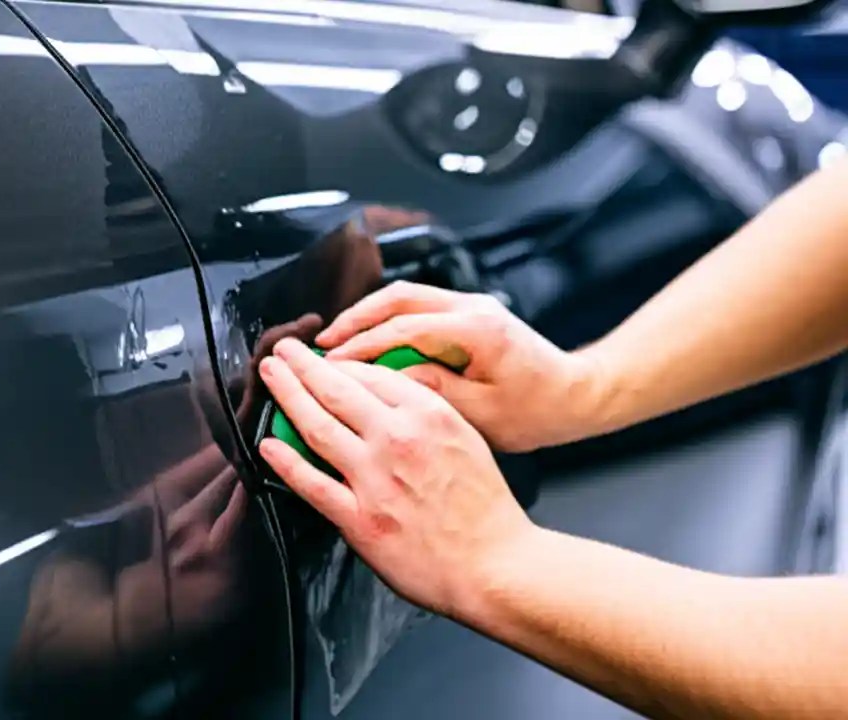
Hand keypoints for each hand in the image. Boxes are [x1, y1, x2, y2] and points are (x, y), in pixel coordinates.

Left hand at [258, 339, 534, 616]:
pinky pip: (311, 483)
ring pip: (317, 425)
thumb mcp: (467, 439)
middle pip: (336, 389)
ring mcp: (374, 478)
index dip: (339, 361)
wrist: (497, 566)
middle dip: (301, 364)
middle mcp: (398, 438)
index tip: (323, 356)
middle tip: (282, 350)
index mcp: (429, 415)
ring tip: (269, 377)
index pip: (371, 373)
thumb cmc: (487, 509)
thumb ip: (428, 415)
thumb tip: (391, 398)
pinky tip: (268, 444)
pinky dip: (284, 461)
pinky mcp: (359, 519)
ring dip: (286, 395)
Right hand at [318, 281, 609, 451]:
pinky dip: (387, 320)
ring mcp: (471, 306)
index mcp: (477, 330)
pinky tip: (369, 342)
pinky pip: (418, 307)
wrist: (577, 395)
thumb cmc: (540, 410)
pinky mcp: (469, 315)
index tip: (332, 363)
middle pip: (397, 297)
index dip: (362, 345)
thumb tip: (390, 379)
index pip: (404, 327)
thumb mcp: (485, 414)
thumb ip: (435, 392)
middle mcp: (473, 308)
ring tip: (337, 341)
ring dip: (367, 315)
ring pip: (405, 296)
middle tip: (322, 345)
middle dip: (355, 319)